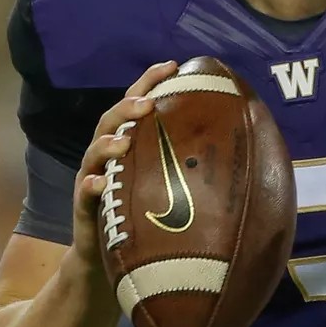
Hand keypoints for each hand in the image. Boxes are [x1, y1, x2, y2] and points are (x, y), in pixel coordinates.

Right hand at [72, 62, 180, 272]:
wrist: (109, 261)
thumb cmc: (145, 217)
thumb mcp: (167, 185)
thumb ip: (188, 163)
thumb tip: (241, 148)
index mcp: (129, 145)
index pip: (137, 106)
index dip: (150, 83)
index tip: (171, 65)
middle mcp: (108, 157)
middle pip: (110, 122)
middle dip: (127, 109)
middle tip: (146, 104)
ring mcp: (93, 180)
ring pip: (94, 153)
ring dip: (107, 144)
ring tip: (123, 141)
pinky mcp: (86, 208)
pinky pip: (85, 194)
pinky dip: (92, 186)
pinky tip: (101, 184)